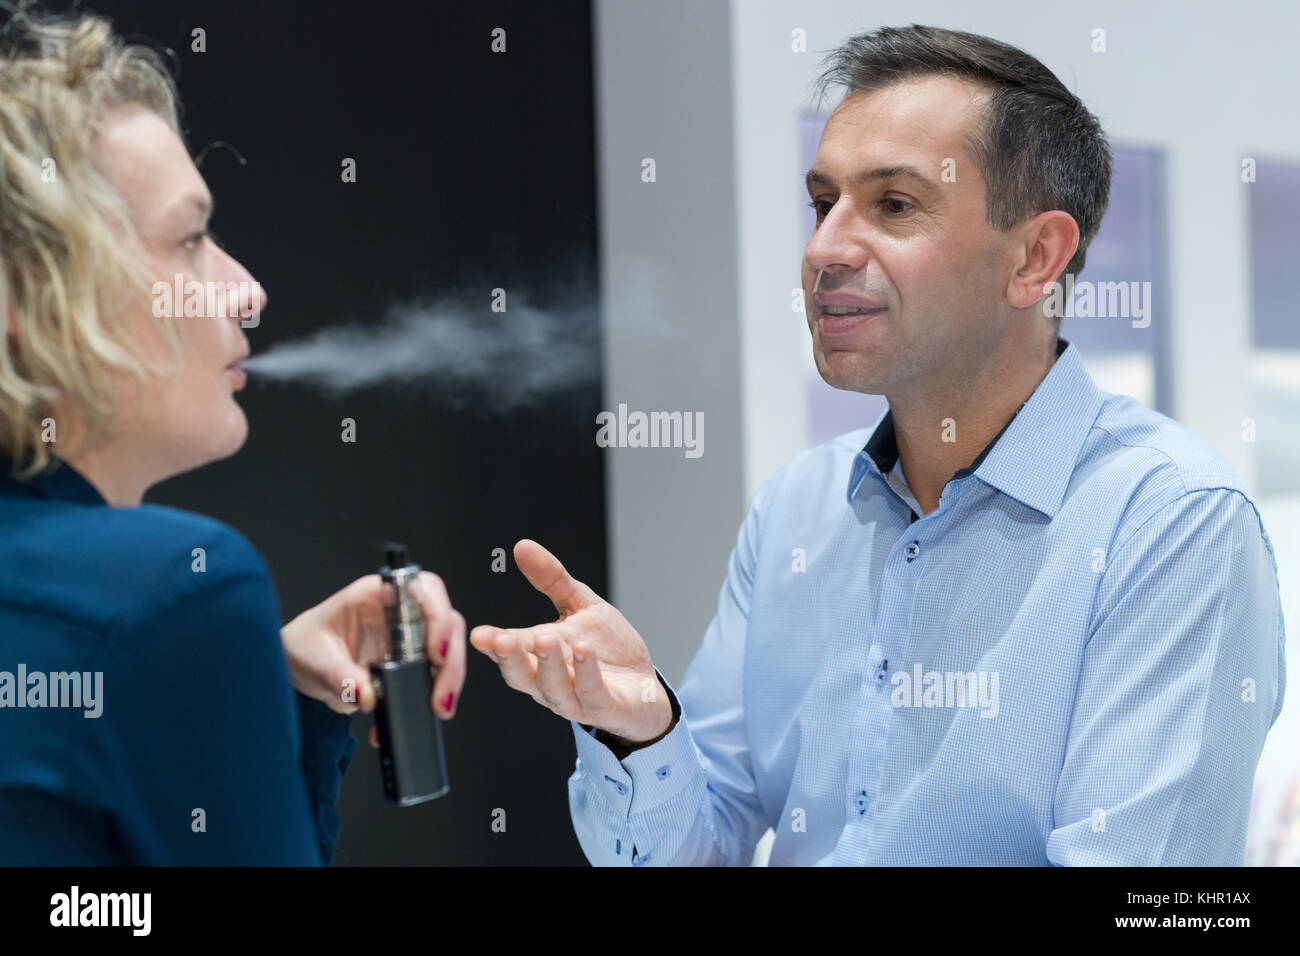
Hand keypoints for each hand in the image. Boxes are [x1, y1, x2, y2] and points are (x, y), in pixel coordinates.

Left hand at [281, 572, 465, 739]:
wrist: (299, 666)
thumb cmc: (305, 646)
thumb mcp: (315, 659)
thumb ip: (339, 676)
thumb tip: (367, 695)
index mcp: (377, 594)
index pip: (423, 590)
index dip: (438, 616)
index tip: (435, 652)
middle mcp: (400, 611)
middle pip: (446, 623)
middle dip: (450, 661)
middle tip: (440, 697)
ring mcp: (409, 636)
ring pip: (447, 650)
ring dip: (447, 681)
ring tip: (436, 709)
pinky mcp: (411, 661)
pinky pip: (433, 676)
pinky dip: (428, 697)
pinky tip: (408, 716)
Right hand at [470, 539, 671, 745]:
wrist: (644, 685)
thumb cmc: (607, 649)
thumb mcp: (579, 605)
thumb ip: (552, 579)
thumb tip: (522, 546)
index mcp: (538, 657)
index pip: (509, 651)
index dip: (492, 644)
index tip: (479, 634)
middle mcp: (549, 682)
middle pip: (522, 676)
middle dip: (511, 658)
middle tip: (502, 640)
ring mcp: (575, 698)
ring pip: (553, 687)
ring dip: (548, 664)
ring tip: (545, 638)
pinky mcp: (604, 707)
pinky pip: (591, 692)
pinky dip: (585, 673)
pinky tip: (583, 651)